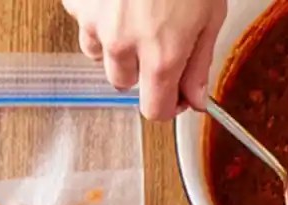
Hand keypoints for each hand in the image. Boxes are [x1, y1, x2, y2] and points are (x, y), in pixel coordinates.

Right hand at [62, 0, 226, 120]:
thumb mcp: (210, 15)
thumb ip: (199, 62)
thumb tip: (195, 97)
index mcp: (161, 54)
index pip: (154, 110)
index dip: (167, 105)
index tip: (174, 95)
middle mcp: (122, 44)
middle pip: (125, 84)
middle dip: (142, 69)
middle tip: (160, 37)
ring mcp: (94, 21)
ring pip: (100, 53)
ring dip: (116, 42)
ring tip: (136, 10)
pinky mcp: (77, 1)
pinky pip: (85, 20)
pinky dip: (100, 13)